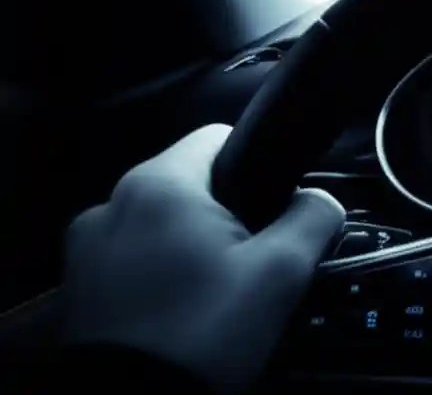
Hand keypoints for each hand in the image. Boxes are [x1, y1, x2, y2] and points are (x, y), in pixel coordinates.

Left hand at [62, 125, 344, 392]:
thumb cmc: (205, 330)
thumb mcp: (280, 274)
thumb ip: (312, 219)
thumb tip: (320, 201)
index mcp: (158, 183)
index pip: (220, 137)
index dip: (260, 166)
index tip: (277, 212)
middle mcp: (111, 202)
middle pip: (191, 185)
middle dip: (227, 215)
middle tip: (256, 264)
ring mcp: (85, 246)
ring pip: (160, 224)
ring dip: (189, 246)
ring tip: (217, 294)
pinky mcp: (76, 286)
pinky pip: (131, 260)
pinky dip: (158, 274)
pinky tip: (179, 311)